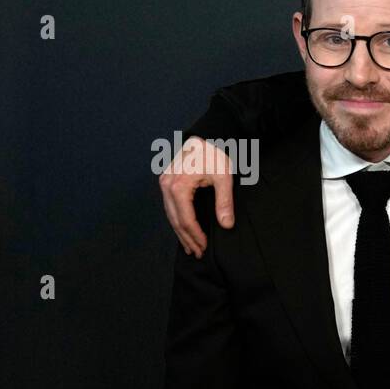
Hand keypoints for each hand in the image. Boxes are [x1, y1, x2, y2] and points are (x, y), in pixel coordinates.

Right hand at [160, 136, 235, 257]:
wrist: (207, 135)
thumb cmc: (216, 154)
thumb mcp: (224, 177)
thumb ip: (224, 202)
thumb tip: (226, 225)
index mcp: (178, 185)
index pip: (185, 219)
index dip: (195, 235)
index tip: (204, 247)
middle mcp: (166, 185)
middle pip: (175, 219)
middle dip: (186, 238)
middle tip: (197, 253)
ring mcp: (164, 182)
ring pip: (170, 214)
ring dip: (180, 232)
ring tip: (190, 247)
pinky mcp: (166, 180)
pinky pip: (170, 206)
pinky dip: (177, 219)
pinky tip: (184, 229)